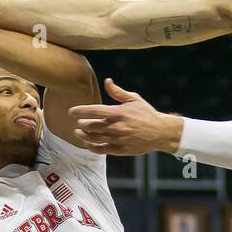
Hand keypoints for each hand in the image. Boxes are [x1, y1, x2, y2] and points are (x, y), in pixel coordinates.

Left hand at [68, 78, 182, 155]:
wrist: (160, 132)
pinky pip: (102, 150)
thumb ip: (118, 92)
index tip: (71, 111)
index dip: (80, 110)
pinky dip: (92, 147)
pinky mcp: (120, 150)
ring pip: (94, 139)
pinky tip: (88, 144)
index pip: (94, 110)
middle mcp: (116, 127)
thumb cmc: (147, 114)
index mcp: (118, 113)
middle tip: (79, 123)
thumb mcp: (134, 99)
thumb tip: (107, 81)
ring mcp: (118, 139)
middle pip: (91, 126)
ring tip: (78, 133)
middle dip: (82, 124)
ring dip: (83, 136)